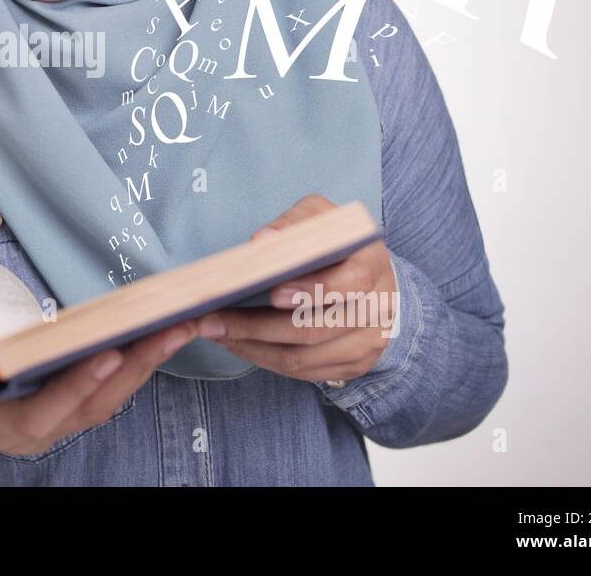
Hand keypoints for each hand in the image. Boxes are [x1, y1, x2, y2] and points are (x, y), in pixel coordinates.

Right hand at [0, 309, 197, 455]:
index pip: (38, 417)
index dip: (73, 392)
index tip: (103, 357)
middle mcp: (29, 427)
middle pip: (92, 406)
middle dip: (135, 367)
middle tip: (171, 326)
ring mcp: (53, 416)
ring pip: (110, 396)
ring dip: (148, 360)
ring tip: (183, 319)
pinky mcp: (68, 398)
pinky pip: (110, 385)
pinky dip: (139, 358)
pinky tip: (163, 325)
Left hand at [194, 194, 398, 383]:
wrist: (373, 280)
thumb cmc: (337, 244)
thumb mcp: (321, 217)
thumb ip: (295, 222)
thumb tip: (263, 240)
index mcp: (373, 265)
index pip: (351, 282)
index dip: (311, 290)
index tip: (272, 292)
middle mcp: (378, 309)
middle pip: (315, 329)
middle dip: (257, 327)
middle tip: (212, 320)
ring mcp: (368, 343)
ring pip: (303, 358)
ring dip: (252, 348)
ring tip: (215, 332)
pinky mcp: (354, 366)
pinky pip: (303, 372)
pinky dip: (264, 360)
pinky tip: (237, 343)